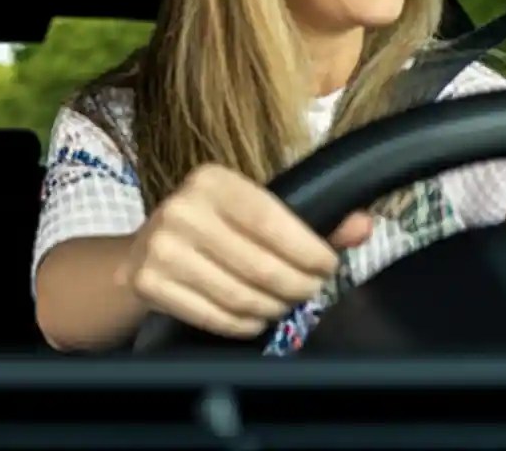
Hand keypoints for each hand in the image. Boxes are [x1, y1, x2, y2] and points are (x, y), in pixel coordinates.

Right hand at [114, 164, 367, 338]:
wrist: (142, 250)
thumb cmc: (210, 229)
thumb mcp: (251, 212)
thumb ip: (309, 220)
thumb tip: (364, 225)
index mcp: (211, 181)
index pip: (273, 221)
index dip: (310, 251)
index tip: (328, 267)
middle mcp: (181, 210)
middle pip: (261, 266)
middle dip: (298, 286)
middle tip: (309, 291)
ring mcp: (161, 249)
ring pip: (241, 296)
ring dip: (273, 308)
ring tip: (282, 304)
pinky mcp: (148, 284)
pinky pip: (214, 317)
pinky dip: (244, 325)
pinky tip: (254, 318)